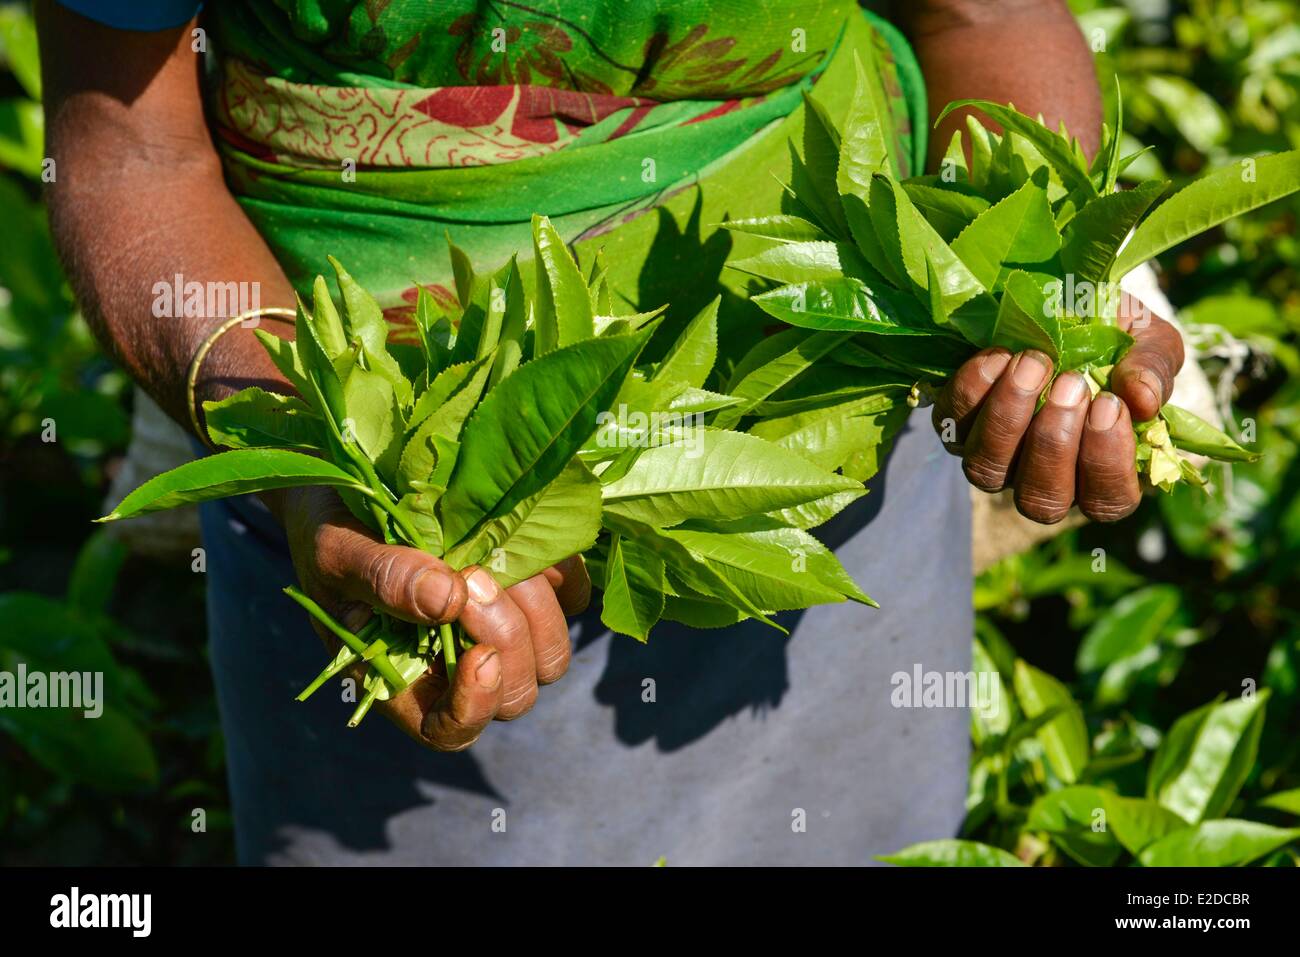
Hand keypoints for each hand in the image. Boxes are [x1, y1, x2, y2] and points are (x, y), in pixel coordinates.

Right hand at [273, 486, 590, 749]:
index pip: (450, 730)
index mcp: (401, 676)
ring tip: (491, 555)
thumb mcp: (336, 550)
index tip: (479, 656)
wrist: (349, 480)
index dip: (475, 707)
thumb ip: (382, 579)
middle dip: (504, 639)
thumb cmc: (328, 527)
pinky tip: (522, 542)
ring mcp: (499, 627)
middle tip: (472, 575)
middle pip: (513, 694)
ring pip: (550, 654)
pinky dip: (559, 574)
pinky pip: (572, 597)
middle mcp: (456, 663)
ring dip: (533, 607)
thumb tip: (446, 601)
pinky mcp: (532, 586)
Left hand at [932, 294, 1184, 523]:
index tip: (1108, 405)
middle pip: (1042, 499)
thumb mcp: (1148, 341)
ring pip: (988, 471)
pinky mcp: (954, 426)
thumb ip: (1155, 369)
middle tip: (1069, 382)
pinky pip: (952, 425)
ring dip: (1009, 419)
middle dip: (1054, 442)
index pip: (1106, 501)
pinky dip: (973, 391)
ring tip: (1032, 364)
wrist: (1058, 300)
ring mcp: (994, 457)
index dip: (1106, 464)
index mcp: (1099, 471)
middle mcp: (1041, 476)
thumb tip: (1144, 401)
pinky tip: (999, 356)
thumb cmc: (1114, 335)